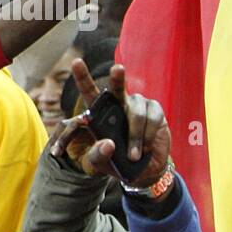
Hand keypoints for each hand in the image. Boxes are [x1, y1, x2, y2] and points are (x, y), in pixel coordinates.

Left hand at [50, 59, 170, 186]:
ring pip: (136, 114)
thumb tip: (108, 144)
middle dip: (117, 78)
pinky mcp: (155, 111)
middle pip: (118, 88)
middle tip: (117, 69)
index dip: (83, 77)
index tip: (76, 62)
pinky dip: (147, 136)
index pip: (90, 92)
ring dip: (135, 137)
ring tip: (133, 155)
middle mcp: (119, 104)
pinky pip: (152, 119)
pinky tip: (145, 147)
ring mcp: (138, 105)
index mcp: (100, 112)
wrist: (143, 169)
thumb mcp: (100, 163)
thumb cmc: (116, 162)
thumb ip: (98, 155)